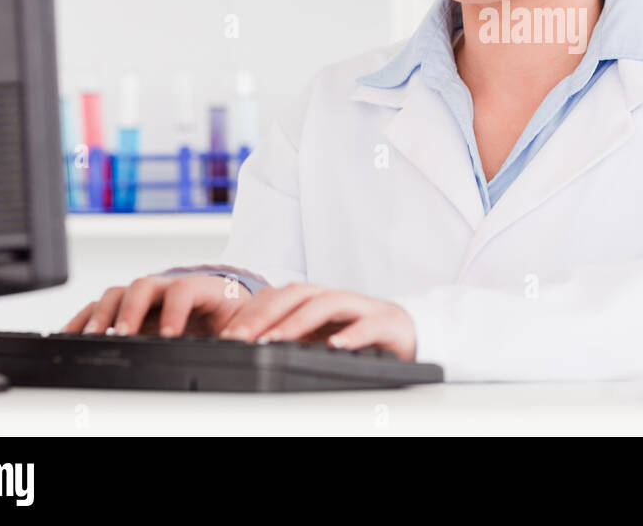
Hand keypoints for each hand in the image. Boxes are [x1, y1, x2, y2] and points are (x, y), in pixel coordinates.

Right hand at [61, 274, 250, 337]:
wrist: (226, 305)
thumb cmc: (232, 314)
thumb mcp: (243, 321)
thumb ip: (238, 331)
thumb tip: (238, 346)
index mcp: (202, 288)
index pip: (185, 289)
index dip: (174, 310)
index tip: (168, 335)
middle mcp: (169, 287)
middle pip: (143, 285)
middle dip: (130, 311)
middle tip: (123, 335)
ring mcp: (146, 297)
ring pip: (117, 294)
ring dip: (102, 316)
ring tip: (91, 338)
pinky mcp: (128, 309)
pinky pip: (100, 308)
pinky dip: (83, 320)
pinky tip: (69, 337)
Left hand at [218, 284, 416, 361]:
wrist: (416, 335)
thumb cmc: (365, 337)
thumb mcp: (323, 337)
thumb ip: (293, 337)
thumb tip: (249, 348)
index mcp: (319, 301)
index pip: (280, 296)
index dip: (252, 312)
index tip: (226, 335)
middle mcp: (339, 299)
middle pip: (298, 293)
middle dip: (265, 314)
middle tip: (239, 338)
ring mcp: (364, 308)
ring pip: (328, 304)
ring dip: (298, 322)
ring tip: (275, 340)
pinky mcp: (389, 323)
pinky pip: (369, 326)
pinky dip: (352, 335)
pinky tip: (335, 346)